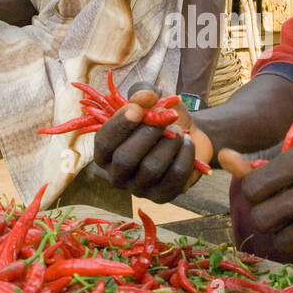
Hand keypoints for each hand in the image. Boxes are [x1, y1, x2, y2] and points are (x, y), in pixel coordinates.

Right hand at [93, 87, 213, 203]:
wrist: (188, 136)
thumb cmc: (162, 120)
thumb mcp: (152, 101)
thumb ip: (143, 96)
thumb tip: (144, 96)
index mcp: (106, 152)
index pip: (103, 143)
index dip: (119, 125)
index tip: (136, 108)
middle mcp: (117, 175)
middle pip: (125, 159)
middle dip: (148, 134)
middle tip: (166, 118)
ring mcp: (139, 189)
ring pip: (151, 169)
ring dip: (169, 143)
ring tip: (179, 130)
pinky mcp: (162, 196)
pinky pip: (175, 177)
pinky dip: (185, 155)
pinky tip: (188, 142)